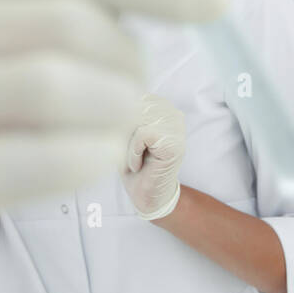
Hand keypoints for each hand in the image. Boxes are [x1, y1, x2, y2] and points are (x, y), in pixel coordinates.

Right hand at [0, 0, 226, 281]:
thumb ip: (42, 3)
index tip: (213, 1)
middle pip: (64, 24)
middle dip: (128, 60)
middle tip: (139, 90)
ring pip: (54, 86)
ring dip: (117, 108)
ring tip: (128, 126)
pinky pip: (31, 159)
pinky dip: (88, 157)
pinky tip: (105, 159)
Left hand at [121, 93, 185, 219]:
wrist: (146, 195)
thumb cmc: (134, 163)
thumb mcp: (125, 132)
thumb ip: (125, 113)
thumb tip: (117, 102)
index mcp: (161, 106)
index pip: (131, 97)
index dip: (121, 122)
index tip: (129, 143)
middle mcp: (173, 113)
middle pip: (133, 108)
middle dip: (124, 133)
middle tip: (132, 154)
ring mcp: (177, 127)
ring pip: (136, 120)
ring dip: (128, 145)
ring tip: (136, 158)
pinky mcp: (174, 142)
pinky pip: (141, 134)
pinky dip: (133, 153)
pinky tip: (139, 165)